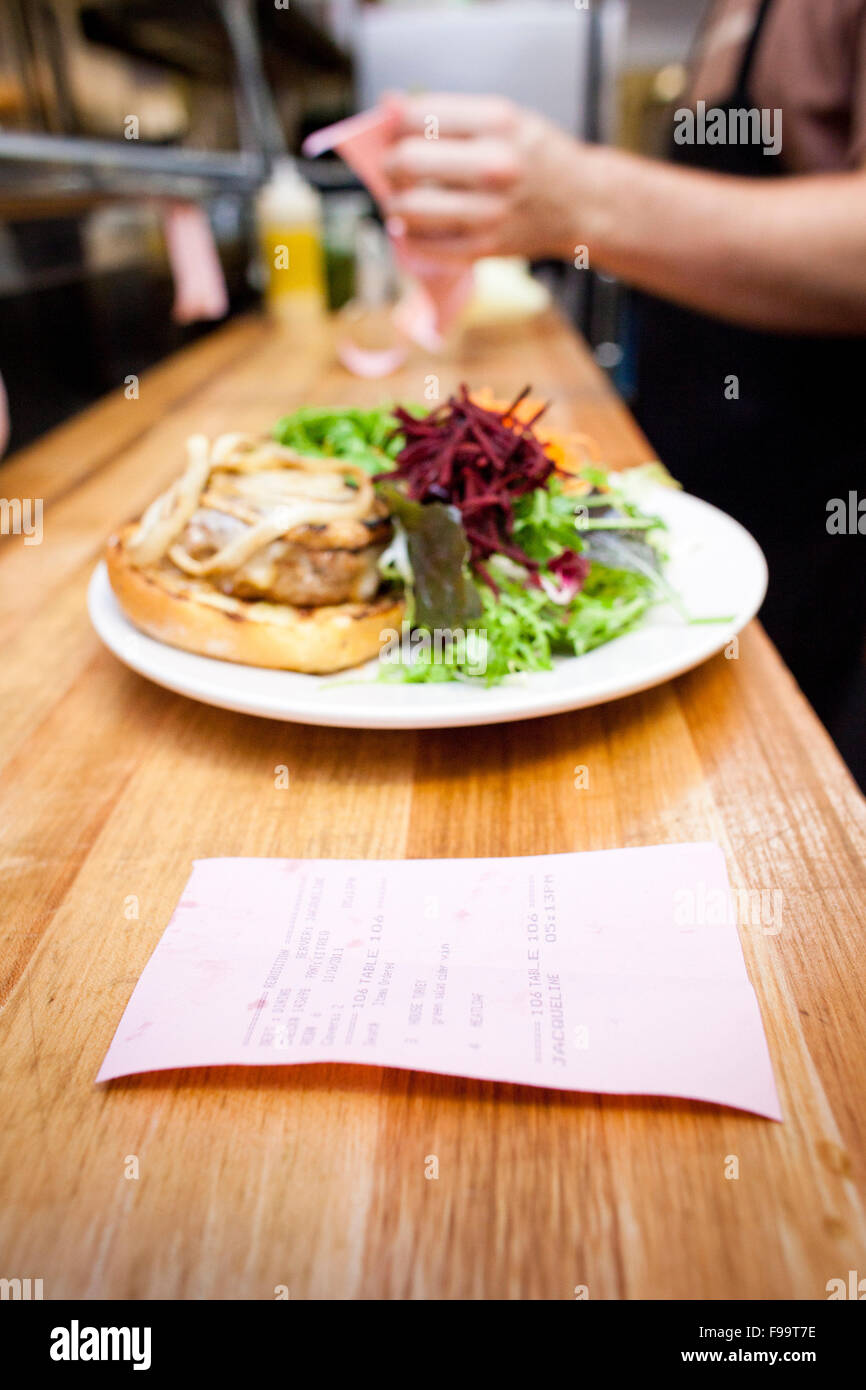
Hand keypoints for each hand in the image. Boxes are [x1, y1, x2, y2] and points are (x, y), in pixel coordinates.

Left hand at [382, 92, 585, 262]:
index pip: (417, 116)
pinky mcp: (485, 247)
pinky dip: (412, 237)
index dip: (395, 125)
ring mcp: (490, 211)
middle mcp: (495, 166)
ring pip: (409, 209)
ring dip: (397, 205)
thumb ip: (449, 112)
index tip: (396, 133)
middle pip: (407, 162)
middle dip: (389, 166)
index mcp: (498, 122)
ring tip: (405, 201)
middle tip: (394, 170)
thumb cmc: (535, 157)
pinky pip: (425, 245)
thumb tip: (390, 106)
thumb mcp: (505, 118)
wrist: (583, 202)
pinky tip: (419, 227)